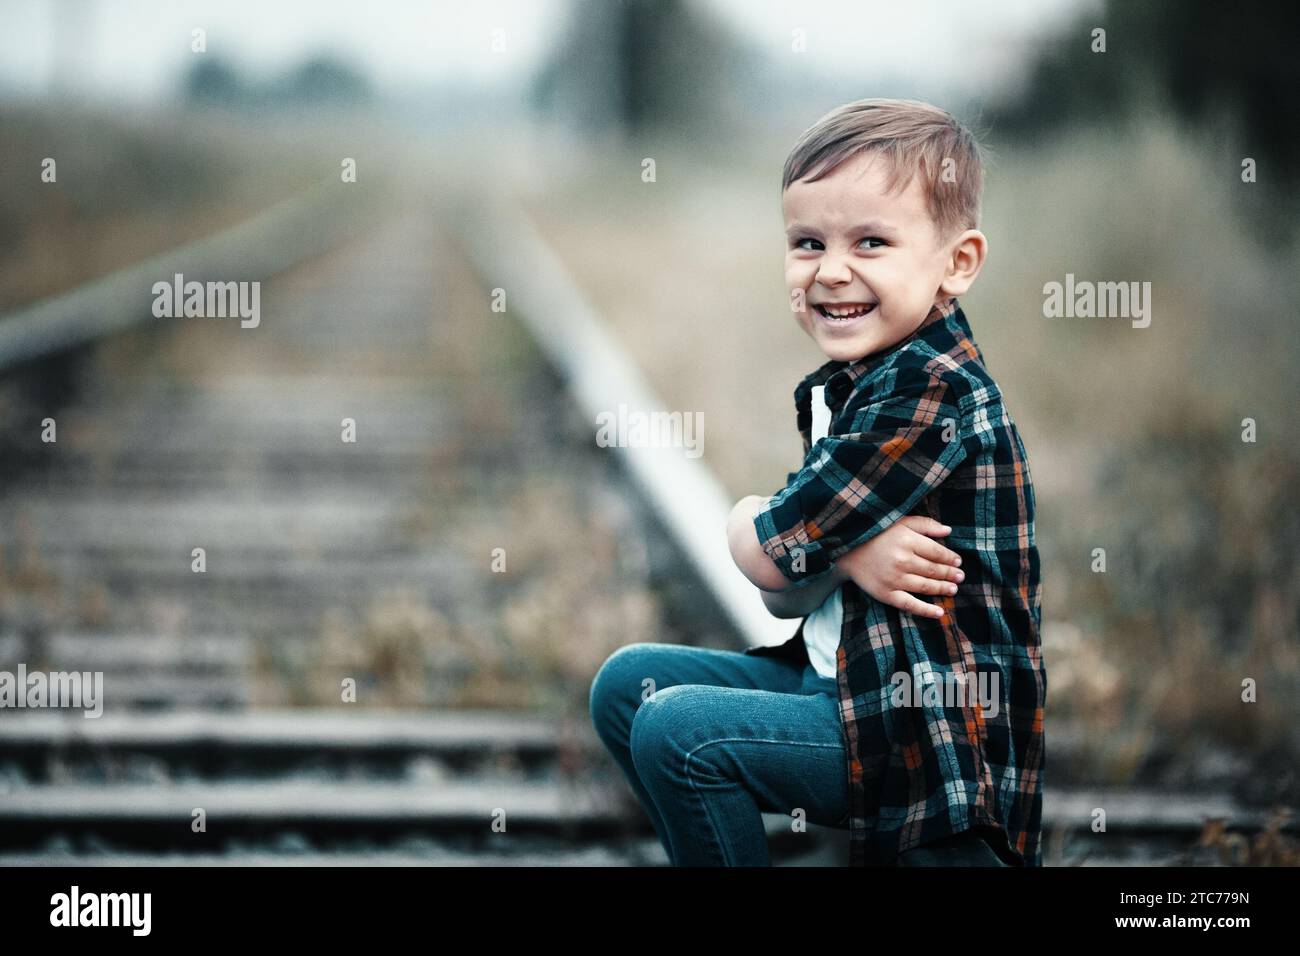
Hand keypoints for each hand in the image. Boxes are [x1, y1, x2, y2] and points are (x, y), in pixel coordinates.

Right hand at [833, 516, 963, 618]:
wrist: (846, 551)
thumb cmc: (876, 534)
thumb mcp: (899, 522)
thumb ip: (924, 524)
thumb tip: (948, 531)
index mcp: (906, 540)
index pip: (937, 552)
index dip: (950, 558)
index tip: (958, 561)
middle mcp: (901, 560)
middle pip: (934, 570)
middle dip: (950, 574)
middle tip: (960, 577)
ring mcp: (894, 579)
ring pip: (926, 586)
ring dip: (943, 589)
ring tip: (953, 589)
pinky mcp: (886, 594)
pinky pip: (910, 605)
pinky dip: (926, 610)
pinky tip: (939, 612)